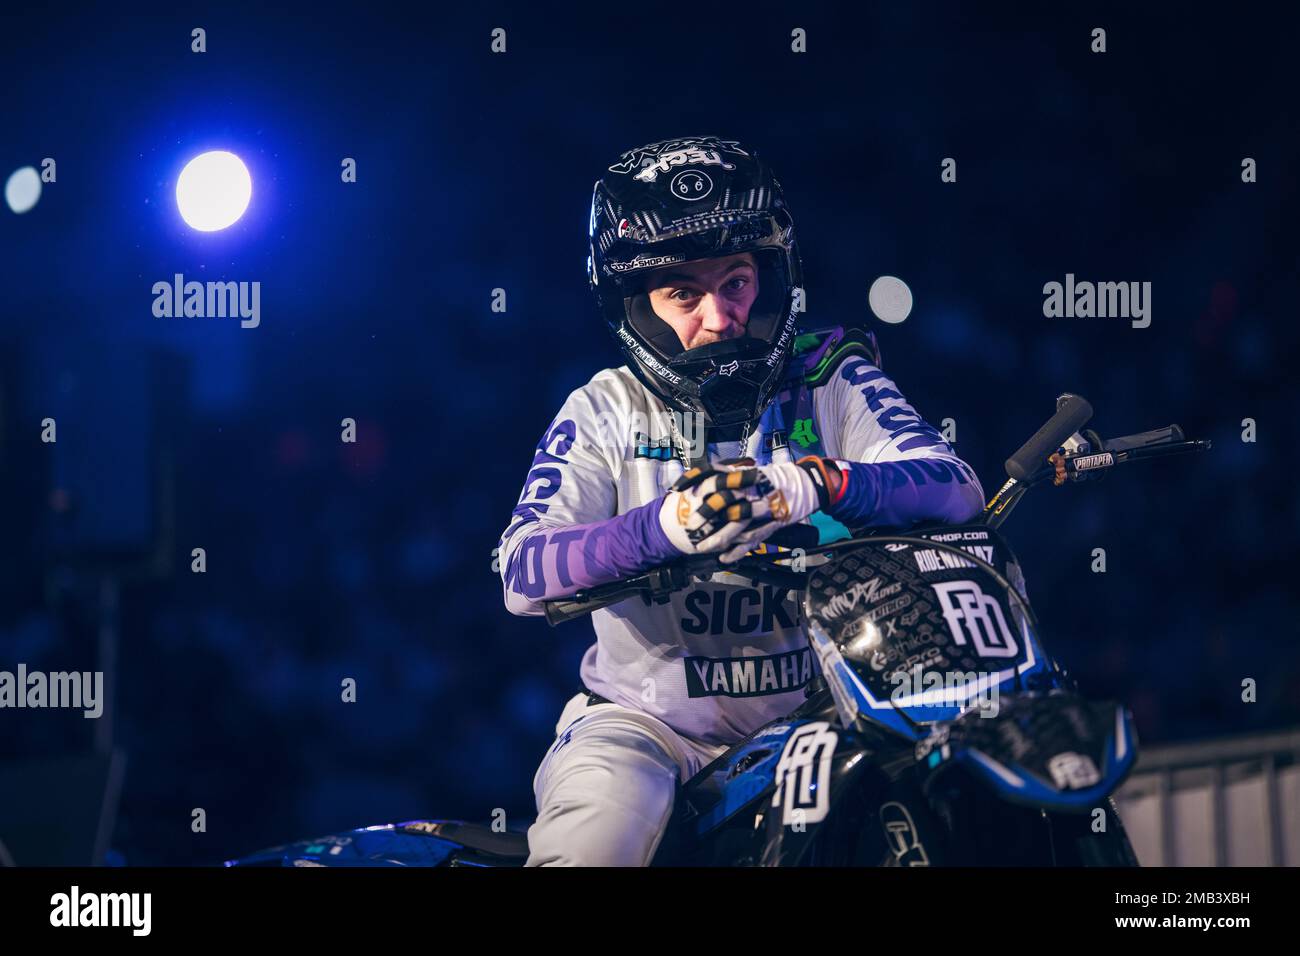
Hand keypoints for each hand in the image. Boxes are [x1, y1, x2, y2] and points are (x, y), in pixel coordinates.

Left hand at [658, 457, 833, 561]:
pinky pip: (751, 540)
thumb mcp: (747, 471)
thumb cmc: (772, 478)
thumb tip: (700, 479)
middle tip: (690, 528)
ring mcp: (761, 509)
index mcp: (742, 475)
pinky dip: (736, 551)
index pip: (712, 476)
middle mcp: (751, 491)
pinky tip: (723, 558)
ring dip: (717, 540)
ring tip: (702, 548)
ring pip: (736, 527)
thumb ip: (726, 473)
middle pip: (722, 505)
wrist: (804, 484)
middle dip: (704, 517)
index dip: (692, 481)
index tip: (676, 491)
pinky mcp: (771, 525)